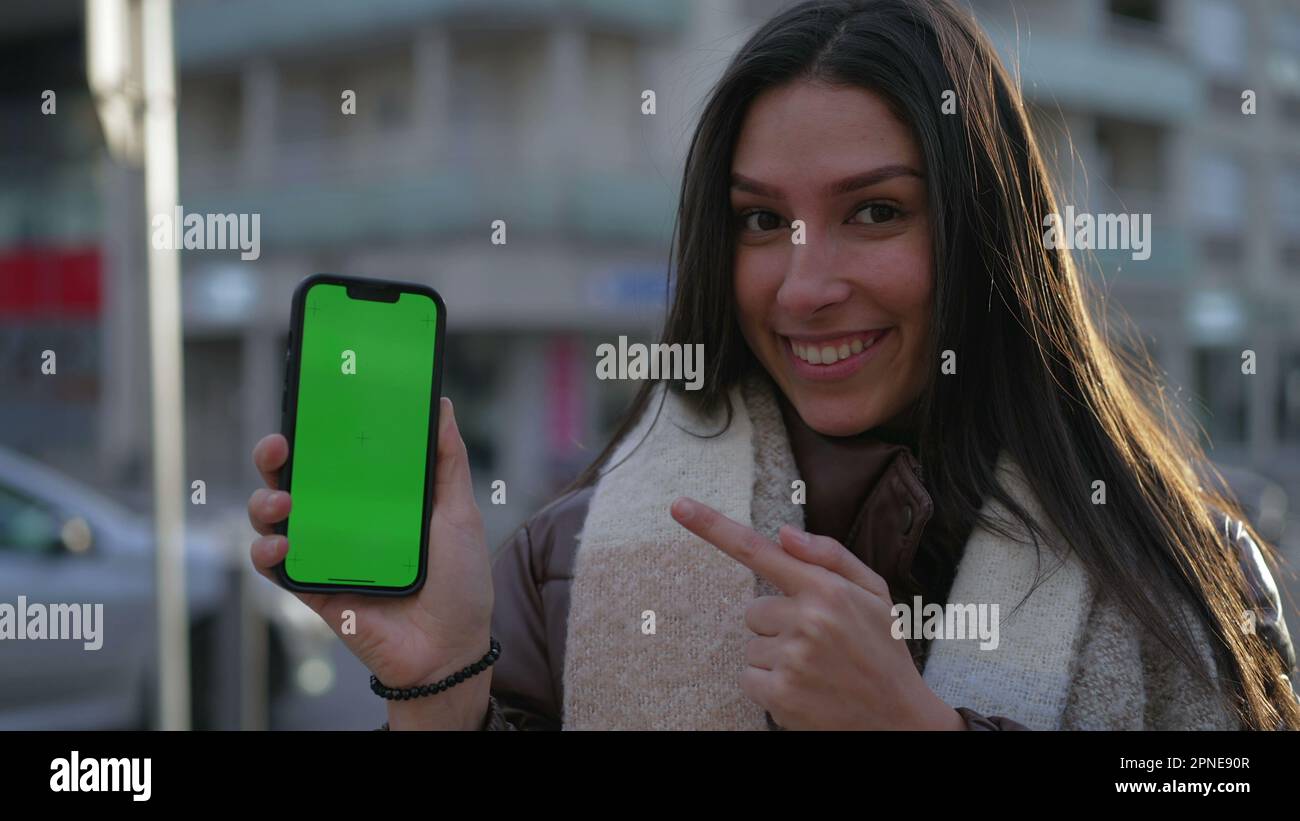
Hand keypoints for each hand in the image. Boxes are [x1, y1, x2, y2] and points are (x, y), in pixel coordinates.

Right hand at [247, 398, 493, 725]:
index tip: (307, 406)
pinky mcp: (311, 588)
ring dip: (264, 501)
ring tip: (282, 501)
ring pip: (273, 518)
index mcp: (374, 498)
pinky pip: (274, 565)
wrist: (451, 649)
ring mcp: (324, 553)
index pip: (336, 455)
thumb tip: (441, 405)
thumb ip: (448, 461)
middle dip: (275, 456)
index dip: (316, 430)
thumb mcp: (459, 513)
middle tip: (278, 445)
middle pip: (295, 478)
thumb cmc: (459, 582)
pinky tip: (282, 544)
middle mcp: (343, 521)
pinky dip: (267, 551)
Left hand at [669, 497, 963, 729]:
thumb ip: (830, 556)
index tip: (679, 507)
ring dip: (775, 656)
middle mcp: (807, 619)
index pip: (758, 550)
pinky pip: (747, 676)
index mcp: (826, 589)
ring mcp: (792, 658)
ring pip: (751, 645)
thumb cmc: (883, 650)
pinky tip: (804, 688)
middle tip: (818, 643)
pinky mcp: (780, 693)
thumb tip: (784, 533)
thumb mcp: (874, 593)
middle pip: (754, 610)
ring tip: (816, 668)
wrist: (900, 719)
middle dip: (778, 624)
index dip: (712, 527)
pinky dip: (768, 684)